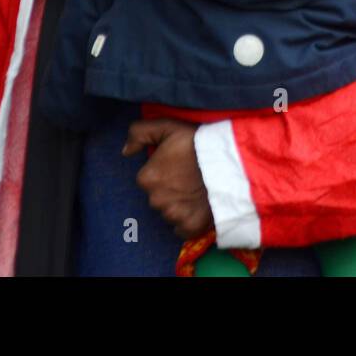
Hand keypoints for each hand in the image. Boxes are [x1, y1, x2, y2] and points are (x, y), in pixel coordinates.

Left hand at [123, 119, 212, 239]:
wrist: (229, 163)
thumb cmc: (198, 143)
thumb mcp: (167, 127)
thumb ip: (139, 132)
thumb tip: (126, 151)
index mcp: (147, 178)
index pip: (149, 179)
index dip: (164, 171)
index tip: (179, 166)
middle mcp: (156, 200)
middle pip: (159, 197)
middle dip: (171, 189)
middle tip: (190, 177)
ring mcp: (173, 215)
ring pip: (170, 212)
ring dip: (180, 205)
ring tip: (198, 190)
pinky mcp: (190, 227)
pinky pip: (182, 228)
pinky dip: (189, 220)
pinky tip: (199, 206)